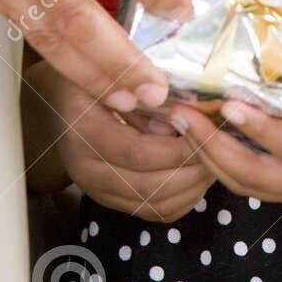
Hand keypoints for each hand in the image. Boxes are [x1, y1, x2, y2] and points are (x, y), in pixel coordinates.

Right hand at [41, 64, 215, 221]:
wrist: (62, 102)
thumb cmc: (91, 76)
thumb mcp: (108, 69)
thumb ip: (135, 85)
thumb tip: (173, 102)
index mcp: (82, 130)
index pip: (135, 152)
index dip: (176, 146)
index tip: (204, 130)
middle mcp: (85, 168)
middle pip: (148, 185)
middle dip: (191, 169)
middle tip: (218, 146)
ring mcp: (98, 189)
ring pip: (154, 204)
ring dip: (191, 186)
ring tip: (214, 157)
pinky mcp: (111, 200)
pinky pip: (154, 212)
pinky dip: (183, 198)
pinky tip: (198, 172)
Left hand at [169, 69, 281, 213]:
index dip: (257, 126)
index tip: (225, 103)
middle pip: (255, 179)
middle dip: (211, 148)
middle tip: (179, 113)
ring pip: (252, 187)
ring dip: (214, 158)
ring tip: (186, 123)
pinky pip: (262, 184)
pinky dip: (232, 163)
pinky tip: (217, 136)